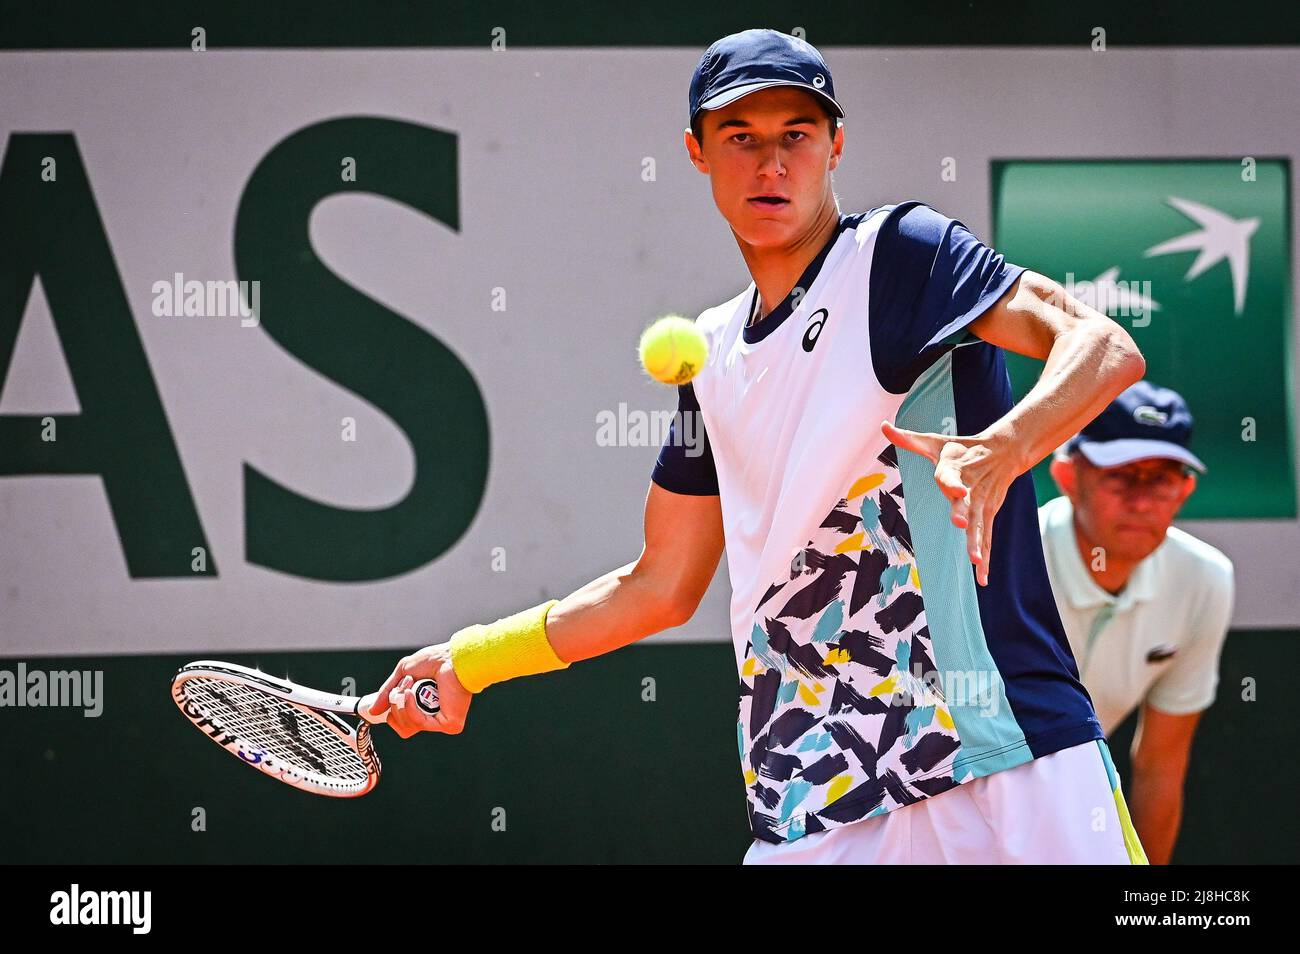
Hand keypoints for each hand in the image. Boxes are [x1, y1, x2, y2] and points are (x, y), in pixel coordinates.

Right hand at [367, 643, 471, 738]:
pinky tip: (411, 694)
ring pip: (407, 727)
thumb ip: (387, 693)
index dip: (392, 712)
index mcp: (423, 707)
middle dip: (395, 706)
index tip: (392, 695)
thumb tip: (373, 711)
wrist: (452, 657)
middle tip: (404, 686)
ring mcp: (440, 721)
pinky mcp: (449, 724)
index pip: (401, 722)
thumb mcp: (403, 673)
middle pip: (402, 727)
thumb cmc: (435, 660)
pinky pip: (420, 723)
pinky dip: (411, 708)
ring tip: (411, 685)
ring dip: (402, 704)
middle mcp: (432, 716)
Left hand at [880, 420, 1025, 586]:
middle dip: (964, 514)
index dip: (952, 483)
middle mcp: (970, 489)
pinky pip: (986, 538)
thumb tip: (884, 426)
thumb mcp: (935, 442)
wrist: (1002, 452)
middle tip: (960, 524)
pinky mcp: (988, 515)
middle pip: (966, 503)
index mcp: (955, 469)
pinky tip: (982, 578)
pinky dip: (986, 557)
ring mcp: (981, 504)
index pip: (950, 475)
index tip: (957, 490)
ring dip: (978, 543)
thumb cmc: (962, 449)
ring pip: (979, 525)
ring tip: (977, 561)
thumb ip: (909, 439)